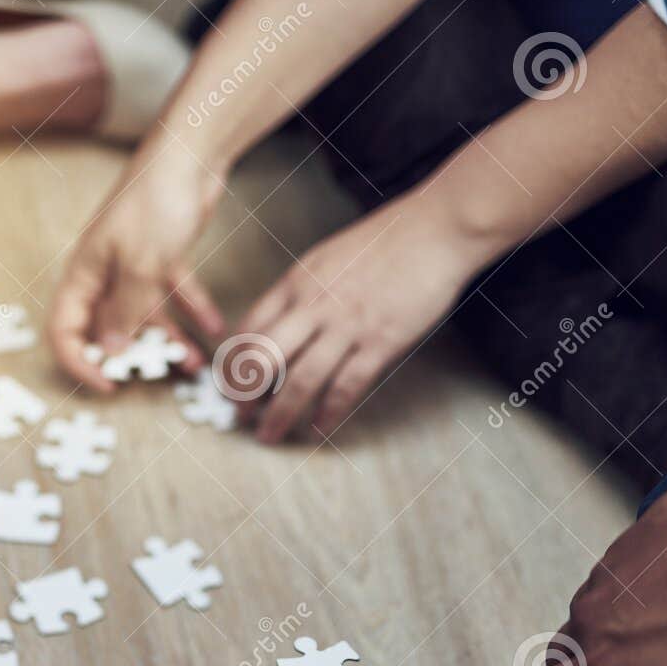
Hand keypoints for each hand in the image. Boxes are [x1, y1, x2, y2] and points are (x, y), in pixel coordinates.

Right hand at [48, 143, 225, 391]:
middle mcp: (104, 272)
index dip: (81, 361)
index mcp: (85, 274)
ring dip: (170, 338)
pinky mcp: (163, 254)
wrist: (190, 153)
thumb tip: (110, 350)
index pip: (65, 329)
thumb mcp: (142, 266)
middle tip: (158, 375)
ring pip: (145, 314)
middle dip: (133, 354)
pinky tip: (216, 326)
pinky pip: (174, 292)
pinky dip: (193, 309)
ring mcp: (134, 263)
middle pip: (108, 326)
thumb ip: (126, 312)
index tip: (110, 384)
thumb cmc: (155, 201)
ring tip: (196, 362)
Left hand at [233, 196, 481, 442]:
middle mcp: (314, 305)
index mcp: (297, 282)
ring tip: (270, 436)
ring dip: (280, 413)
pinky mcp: (379, 342)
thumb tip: (284, 323)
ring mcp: (346, 325)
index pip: (250, 328)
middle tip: (241, 417)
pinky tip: (319, 428)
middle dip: (246, 394)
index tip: (231, 383)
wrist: (435, 229)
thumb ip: (303, 290)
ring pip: (300, 379)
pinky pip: (346, 386)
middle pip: (263, 358)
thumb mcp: (327, 257)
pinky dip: (329, 412)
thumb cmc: (386, 240)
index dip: (235, 362)